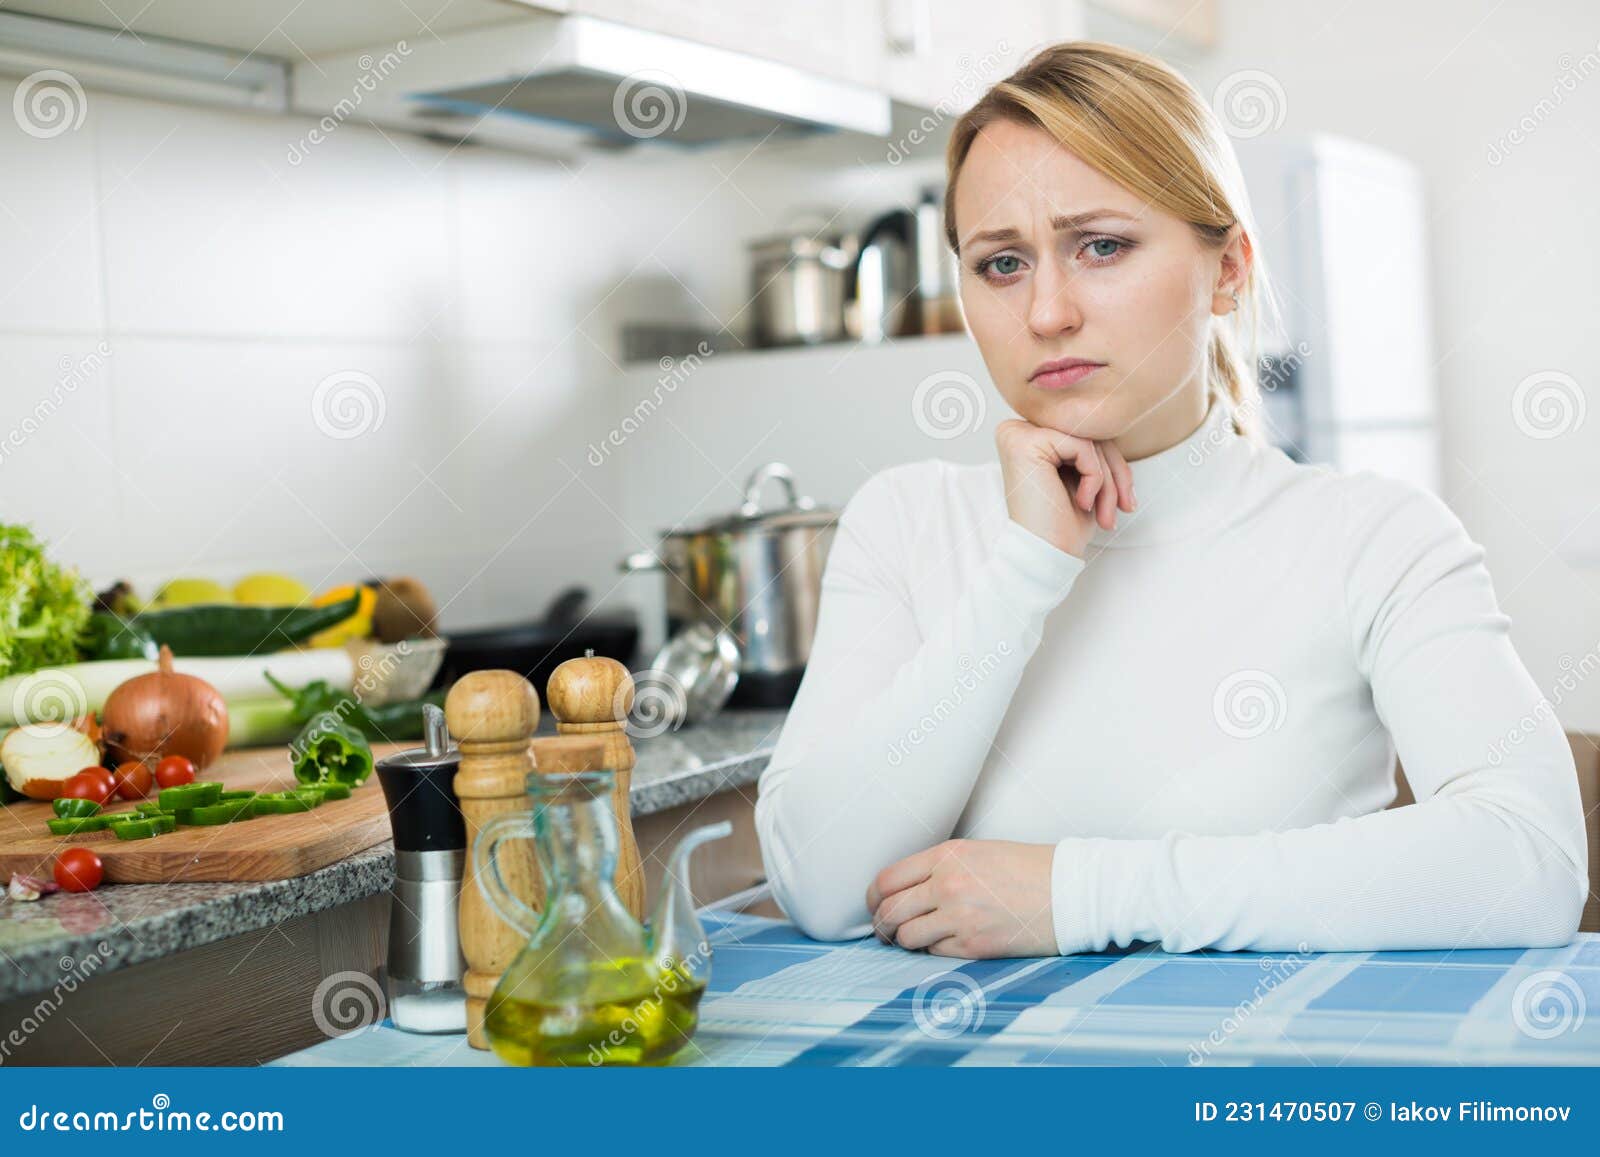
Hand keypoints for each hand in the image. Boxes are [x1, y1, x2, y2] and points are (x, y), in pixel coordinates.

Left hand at [866, 839, 1056, 957]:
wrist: (1070, 892)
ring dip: (906, 941)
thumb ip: (940, 868)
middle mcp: (947, 884)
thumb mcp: (978, 852)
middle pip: (889, 911)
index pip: (887, 879)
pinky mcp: (974, 946)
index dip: (873, 898)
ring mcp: (959, 917)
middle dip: (880, 925)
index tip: (875, 905)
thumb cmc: (1028, 869)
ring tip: (915, 940)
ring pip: (906, 937)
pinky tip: (947, 943)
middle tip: (883, 931)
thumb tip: (906, 891)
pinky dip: (934, 951)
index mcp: (946, 856)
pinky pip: (934, 953)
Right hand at [995, 419, 1134, 557]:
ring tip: (1106, 513)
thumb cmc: (1063, 524)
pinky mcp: (1025, 442)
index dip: (1112, 464)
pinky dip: (1095, 477)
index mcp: (1028, 437)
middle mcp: (1018, 430)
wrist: (1045, 555)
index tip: (1125, 500)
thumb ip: (1094, 447)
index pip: (1083, 434)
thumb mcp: (1085, 478)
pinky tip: (1083, 502)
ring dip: (1109, 480)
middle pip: (1088, 433)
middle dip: (1117, 472)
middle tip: (1126, 507)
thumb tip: (1119, 419)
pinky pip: (1082, 446)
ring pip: (1089, 439)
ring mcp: (1018, 433)